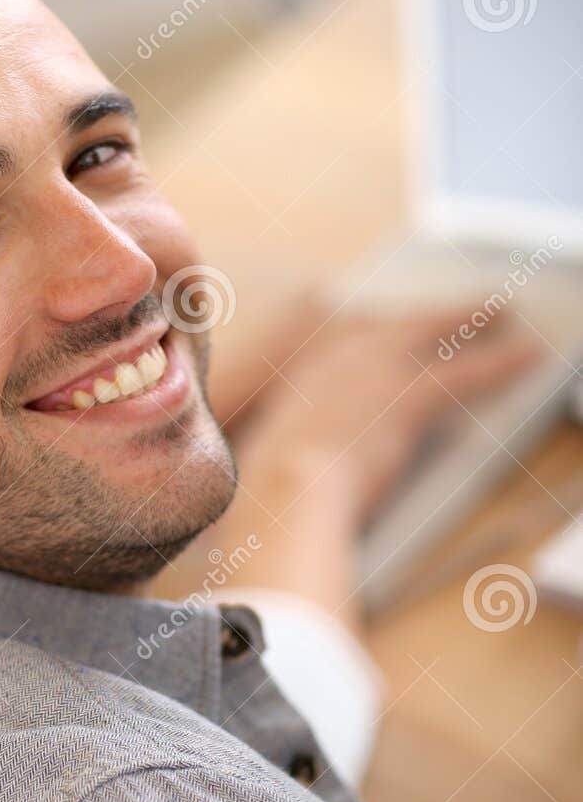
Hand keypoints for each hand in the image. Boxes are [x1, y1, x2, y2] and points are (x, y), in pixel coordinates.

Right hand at [209, 306, 542, 625]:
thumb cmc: (272, 494)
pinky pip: (467, 372)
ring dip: (472, 320)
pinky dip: (502, 362)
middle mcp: (340, 363)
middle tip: (469, 306)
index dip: (387, 340)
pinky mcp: (408, 394)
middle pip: (399, 328)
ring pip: (435, 336)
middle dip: (436, 316)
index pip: (357, 348)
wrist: (284, 492)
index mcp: (307, 380)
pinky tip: (529, 355)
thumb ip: (290, 455)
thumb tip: (290, 471)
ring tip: (502, 310)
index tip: (405, 333)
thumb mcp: (273, 464)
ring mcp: (373, 372)